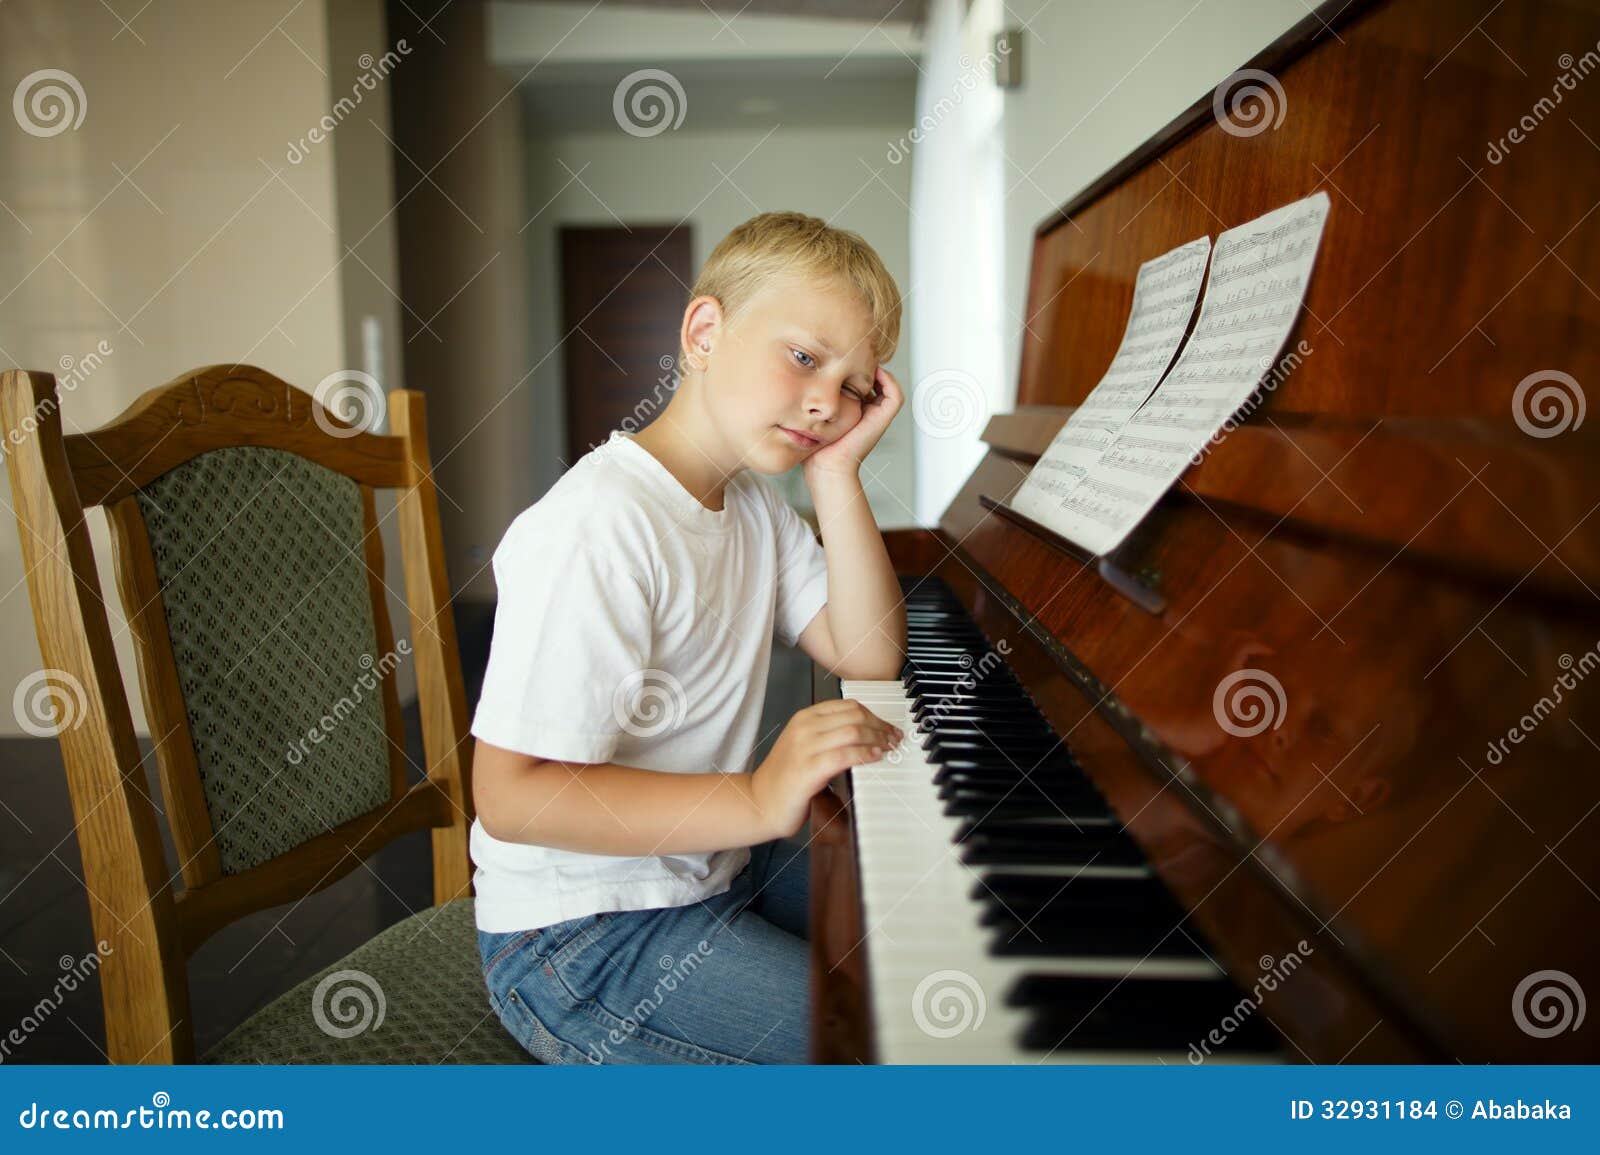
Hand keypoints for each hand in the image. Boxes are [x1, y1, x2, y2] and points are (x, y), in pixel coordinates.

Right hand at [750, 700, 903, 837]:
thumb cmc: (784, 779)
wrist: (758, 802)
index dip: (874, 715)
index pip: (848, 706)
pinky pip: (844, 754)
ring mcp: (805, 746)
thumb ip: (829, 737)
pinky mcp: (808, 769)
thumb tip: (866, 735)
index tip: (888, 728)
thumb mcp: (805, 747)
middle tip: (894, 739)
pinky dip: (864, 754)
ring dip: (877, 739)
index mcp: (805, 718)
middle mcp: (805, 727)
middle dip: (880, 726)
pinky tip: (874, 757)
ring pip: (853, 731)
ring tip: (889, 749)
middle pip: (855, 715)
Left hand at [803, 365, 903, 483]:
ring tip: (861, 360)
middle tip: (851, 353)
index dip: (854, 366)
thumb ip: (817, 399)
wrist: (826, 466)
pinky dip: (888, 380)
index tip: (840, 358)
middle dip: (864, 365)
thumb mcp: (815, 414)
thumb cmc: (817, 446)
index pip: (862, 379)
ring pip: (887, 383)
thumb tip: (810, 377)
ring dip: (877, 370)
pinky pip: (895, 394)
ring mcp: (878, 414)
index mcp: (856, 409)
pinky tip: (870, 373)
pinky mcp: (883, 418)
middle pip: (875, 378)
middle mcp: (869, 410)